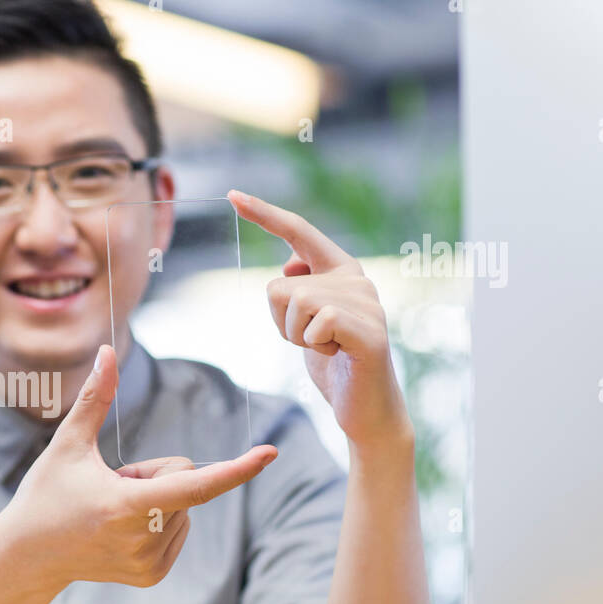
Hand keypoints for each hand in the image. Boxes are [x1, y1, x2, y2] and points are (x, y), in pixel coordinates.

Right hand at [0, 344, 277, 589]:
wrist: (27, 556)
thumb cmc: (45, 495)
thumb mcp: (67, 444)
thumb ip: (95, 397)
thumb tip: (106, 350)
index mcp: (126, 506)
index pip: (195, 484)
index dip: (236, 468)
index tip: (270, 454)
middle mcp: (143, 539)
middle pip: (186, 481)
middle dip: (157, 473)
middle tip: (109, 487)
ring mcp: (149, 563)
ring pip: (185, 507)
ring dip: (155, 499)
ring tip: (109, 510)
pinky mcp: (151, 575)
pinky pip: (180, 529)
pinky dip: (158, 521)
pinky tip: (119, 529)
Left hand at [228, 190, 413, 451]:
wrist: (364, 408)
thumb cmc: (333, 363)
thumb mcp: (308, 321)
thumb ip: (300, 290)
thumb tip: (289, 266)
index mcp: (340, 270)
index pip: (299, 232)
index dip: (265, 214)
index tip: (234, 195)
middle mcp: (357, 278)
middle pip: (279, 286)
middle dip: (282, 324)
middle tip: (314, 343)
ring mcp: (366, 302)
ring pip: (293, 304)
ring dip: (296, 336)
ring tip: (327, 349)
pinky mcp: (369, 329)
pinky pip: (314, 324)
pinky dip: (312, 347)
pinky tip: (337, 356)